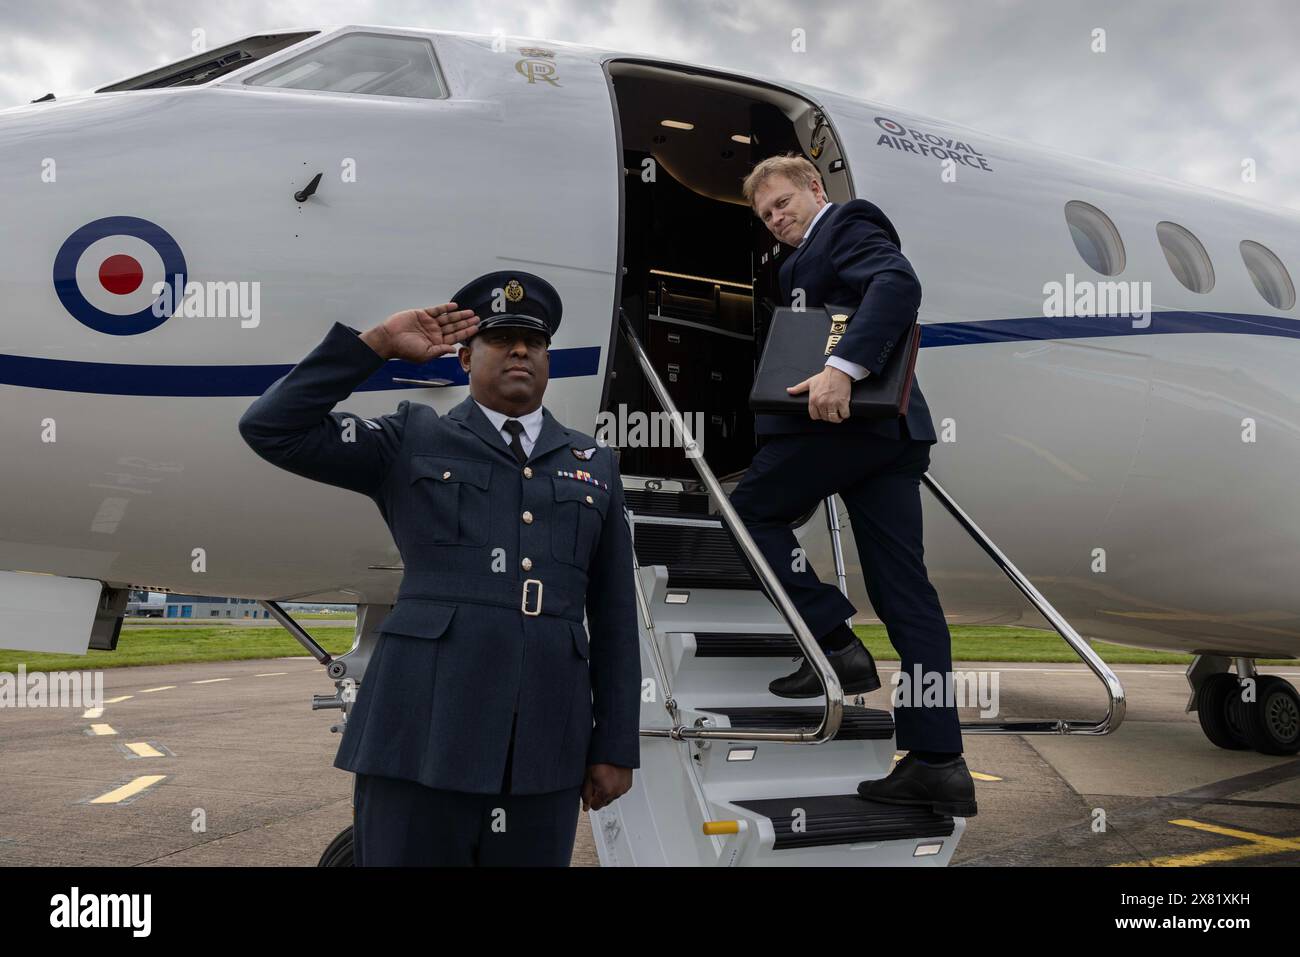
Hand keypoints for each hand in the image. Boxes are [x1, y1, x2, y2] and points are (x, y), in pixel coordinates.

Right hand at [360, 303, 478, 361]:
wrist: (389, 339)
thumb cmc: (404, 350)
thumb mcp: (425, 354)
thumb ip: (440, 351)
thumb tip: (453, 350)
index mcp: (436, 343)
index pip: (455, 337)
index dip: (466, 332)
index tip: (476, 328)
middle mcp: (435, 333)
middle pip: (454, 326)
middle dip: (466, 322)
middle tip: (477, 318)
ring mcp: (429, 323)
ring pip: (448, 318)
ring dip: (459, 315)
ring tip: (470, 312)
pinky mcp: (423, 314)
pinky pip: (437, 310)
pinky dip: (446, 308)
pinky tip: (454, 306)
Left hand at [581, 763, 632, 810]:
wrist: (614, 750)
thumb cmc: (600, 760)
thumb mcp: (588, 777)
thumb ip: (586, 794)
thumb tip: (585, 807)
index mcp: (606, 792)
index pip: (595, 807)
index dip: (591, 799)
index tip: (590, 791)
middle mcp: (616, 792)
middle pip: (604, 802)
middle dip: (600, 795)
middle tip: (597, 782)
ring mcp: (623, 788)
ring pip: (612, 797)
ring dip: (608, 791)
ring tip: (605, 778)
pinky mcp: (628, 784)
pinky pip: (619, 790)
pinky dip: (615, 786)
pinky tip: (612, 777)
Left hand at [787, 365, 851, 421]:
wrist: (837, 371)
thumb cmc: (824, 376)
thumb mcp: (809, 382)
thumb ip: (798, 388)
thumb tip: (789, 390)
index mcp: (813, 400)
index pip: (814, 416)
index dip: (819, 415)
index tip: (823, 412)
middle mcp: (822, 403)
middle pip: (825, 418)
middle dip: (828, 416)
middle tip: (832, 411)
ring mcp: (832, 403)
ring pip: (834, 419)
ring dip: (837, 418)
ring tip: (838, 413)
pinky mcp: (842, 402)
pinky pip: (844, 415)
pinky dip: (845, 414)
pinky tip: (844, 411)